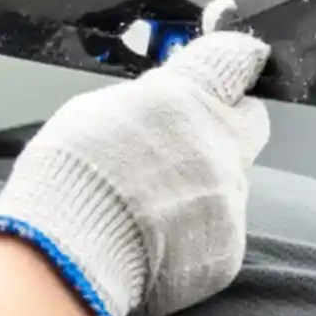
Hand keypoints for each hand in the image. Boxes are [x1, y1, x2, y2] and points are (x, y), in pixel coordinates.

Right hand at [0, 17, 270, 315]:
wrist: (65, 256)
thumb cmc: (67, 179)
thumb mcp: (95, 112)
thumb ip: (146, 104)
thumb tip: (161, 106)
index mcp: (184, 98)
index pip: (236, 59)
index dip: (235, 62)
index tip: (235, 63)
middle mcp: (217, 144)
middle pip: (250, 121)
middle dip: (228, 125)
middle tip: (190, 139)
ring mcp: (227, 200)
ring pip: (231, 183)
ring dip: (201, 188)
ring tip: (147, 210)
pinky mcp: (226, 250)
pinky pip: (219, 235)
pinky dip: (192, 238)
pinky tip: (153, 245)